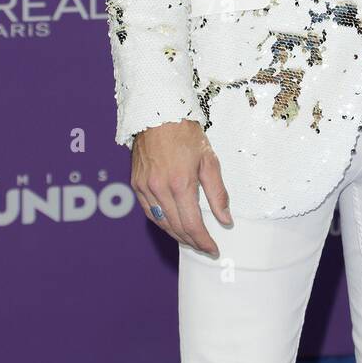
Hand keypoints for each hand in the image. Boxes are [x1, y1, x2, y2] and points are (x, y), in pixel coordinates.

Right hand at [131, 119, 231, 254]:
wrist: (159, 113)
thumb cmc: (185, 133)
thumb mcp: (209, 160)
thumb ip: (217, 193)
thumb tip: (225, 219)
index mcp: (180, 184)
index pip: (192, 225)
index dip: (203, 241)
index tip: (213, 249)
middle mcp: (159, 189)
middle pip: (176, 227)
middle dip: (192, 241)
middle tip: (204, 247)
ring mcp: (145, 187)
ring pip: (160, 223)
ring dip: (176, 235)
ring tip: (190, 240)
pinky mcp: (136, 183)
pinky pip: (149, 211)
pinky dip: (161, 222)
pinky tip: (172, 224)